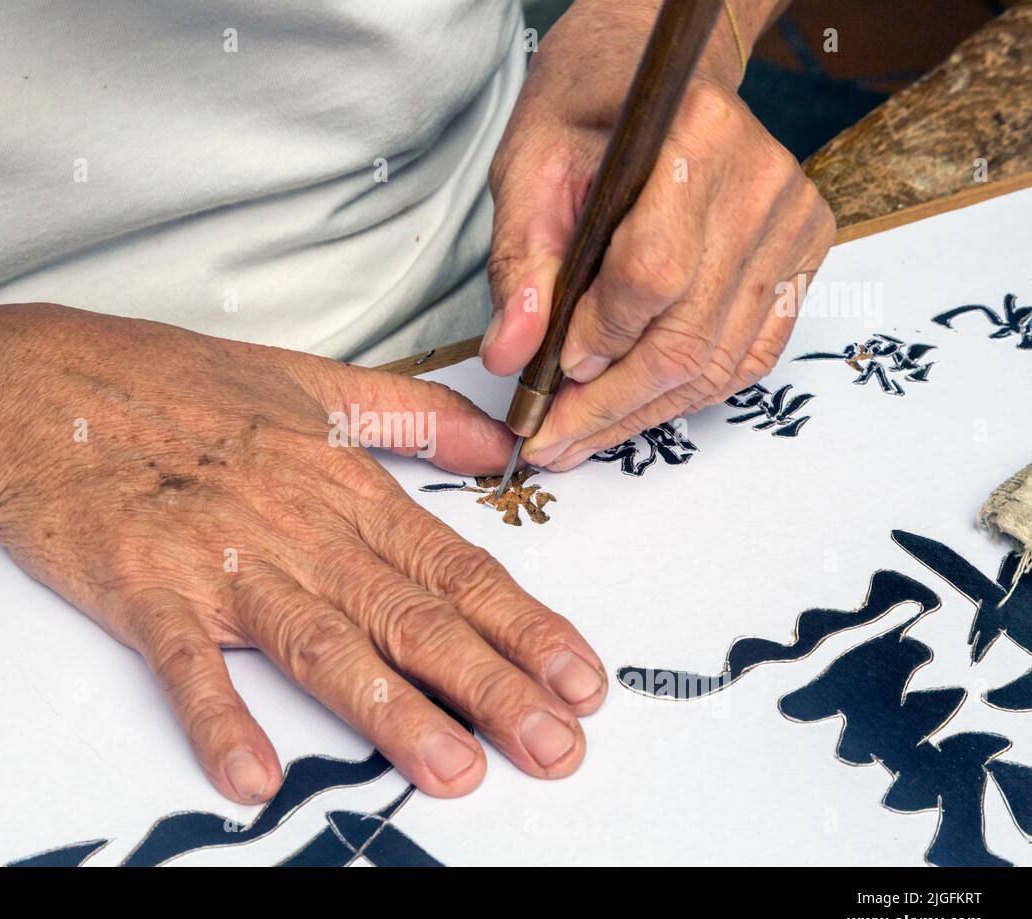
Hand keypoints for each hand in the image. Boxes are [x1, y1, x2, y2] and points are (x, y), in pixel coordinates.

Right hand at [0, 305, 607, 801]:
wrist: (38, 382)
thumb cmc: (171, 384)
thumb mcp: (309, 381)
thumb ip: (409, 417)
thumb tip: (494, 448)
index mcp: (341, 482)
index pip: (452, 565)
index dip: (522, 626)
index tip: (579, 678)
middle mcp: (297, 525)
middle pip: (409, 615)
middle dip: (491, 685)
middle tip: (555, 746)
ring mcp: (221, 559)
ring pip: (321, 642)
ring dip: (390, 712)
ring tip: (453, 769)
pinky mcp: (144, 588)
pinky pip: (188, 663)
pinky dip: (219, 717)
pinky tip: (255, 773)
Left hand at [480, 0, 834, 468]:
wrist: (657, 76)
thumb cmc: (587, 115)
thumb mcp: (529, 170)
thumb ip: (519, 262)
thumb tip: (512, 355)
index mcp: (695, 135)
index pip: (652, 272)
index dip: (599, 338)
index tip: (551, 375)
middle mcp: (761, 179)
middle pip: (689, 335)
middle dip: (611, 406)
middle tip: (552, 443)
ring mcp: (794, 219)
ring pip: (721, 360)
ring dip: (645, 413)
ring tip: (583, 437)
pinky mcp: (807, 251)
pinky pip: (752, 354)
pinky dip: (690, 393)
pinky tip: (637, 409)